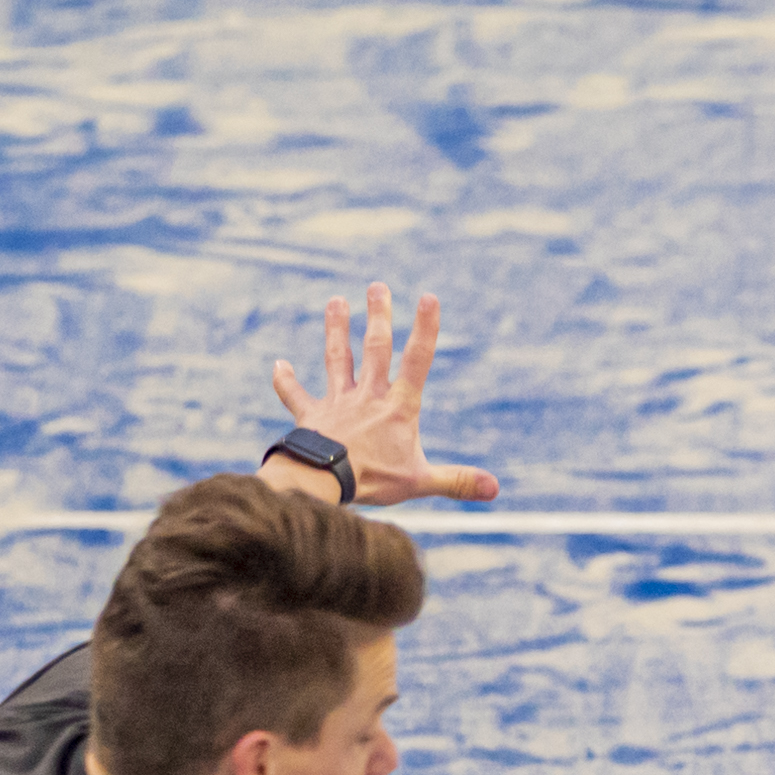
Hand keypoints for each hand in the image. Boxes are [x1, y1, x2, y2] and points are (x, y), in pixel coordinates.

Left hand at [270, 283, 499, 504]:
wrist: (323, 481)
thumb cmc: (373, 480)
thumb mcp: (421, 481)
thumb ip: (457, 481)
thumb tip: (495, 488)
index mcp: (398, 407)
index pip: (417, 361)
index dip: (425, 329)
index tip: (429, 298)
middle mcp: (368, 396)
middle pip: (375, 348)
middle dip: (378, 316)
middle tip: (377, 286)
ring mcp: (338, 403)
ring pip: (337, 359)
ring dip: (336, 330)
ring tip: (336, 302)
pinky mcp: (311, 416)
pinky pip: (296, 396)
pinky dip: (286, 381)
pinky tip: (279, 364)